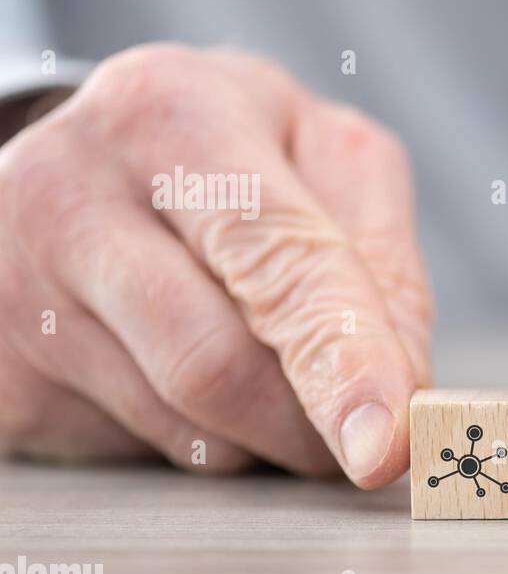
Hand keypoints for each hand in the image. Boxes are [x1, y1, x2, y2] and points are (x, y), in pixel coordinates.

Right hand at [0, 43, 433, 487]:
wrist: (89, 161)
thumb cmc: (234, 160)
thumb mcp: (327, 162)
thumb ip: (385, 266)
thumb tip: (402, 395)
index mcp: (174, 118)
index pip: (276, 261)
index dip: (342, 363)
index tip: (384, 448)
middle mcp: (71, 192)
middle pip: (216, 366)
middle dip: (310, 423)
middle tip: (358, 437)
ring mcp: (16, 287)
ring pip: (181, 428)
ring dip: (259, 437)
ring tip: (261, 370)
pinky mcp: (1, 375)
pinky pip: (131, 455)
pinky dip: (194, 441)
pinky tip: (182, 379)